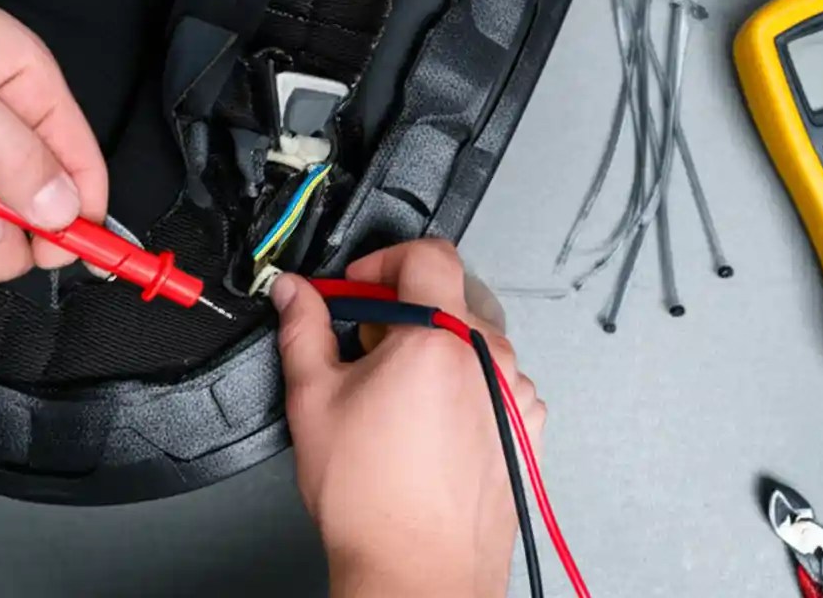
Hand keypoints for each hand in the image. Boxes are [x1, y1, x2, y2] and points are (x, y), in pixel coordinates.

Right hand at [272, 240, 546, 597]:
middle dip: (400, 313)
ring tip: (396, 398)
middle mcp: (489, 358)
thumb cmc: (372, 500)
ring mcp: (516, 393)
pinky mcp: (527, 426)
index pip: (426, 255)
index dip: (384, 261)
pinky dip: (463, 386)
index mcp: (440, 337)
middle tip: (364, 350)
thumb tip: (295, 294)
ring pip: (472, 341)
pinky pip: (495, 381)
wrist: (417, 569)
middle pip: (448, 299)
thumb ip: (304, 329)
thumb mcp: (314, 399)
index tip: (358, 288)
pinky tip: (429, 425)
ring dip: (433, 351)